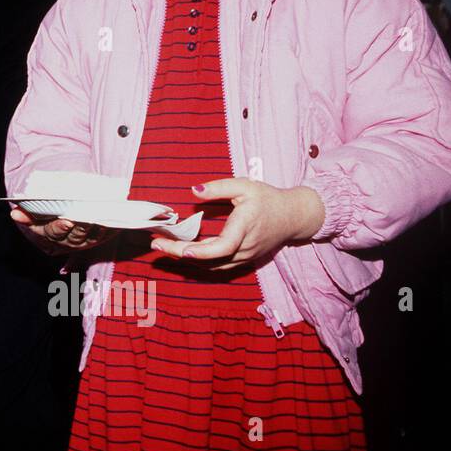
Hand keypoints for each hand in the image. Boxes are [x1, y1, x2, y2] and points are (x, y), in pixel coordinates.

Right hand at [8, 206, 115, 255]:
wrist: (64, 226)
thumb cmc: (48, 219)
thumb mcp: (36, 218)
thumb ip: (26, 216)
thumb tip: (14, 213)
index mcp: (51, 236)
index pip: (53, 233)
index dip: (60, 228)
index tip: (66, 221)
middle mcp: (68, 242)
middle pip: (74, 236)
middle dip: (80, 227)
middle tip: (86, 218)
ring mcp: (84, 241)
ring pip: (90, 237)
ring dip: (97, 229)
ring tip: (100, 218)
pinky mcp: (99, 238)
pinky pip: (104, 235)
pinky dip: (108, 229)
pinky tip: (110, 221)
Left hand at [149, 179, 324, 270]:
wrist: (294, 217)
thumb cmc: (269, 199)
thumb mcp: (245, 186)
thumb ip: (219, 187)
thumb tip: (194, 190)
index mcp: (245, 227)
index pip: (224, 246)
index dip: (203, 252)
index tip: (184, 250)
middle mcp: (245, 247)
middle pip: (211, 258)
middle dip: (180, 253)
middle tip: (156, 243)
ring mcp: (245, 257)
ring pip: (212, 265)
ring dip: (186, 258)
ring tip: (162, 246)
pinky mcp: (242, 259)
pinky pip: (217, 264)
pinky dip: (198, 259)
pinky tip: (180, 250)